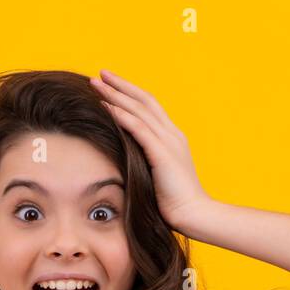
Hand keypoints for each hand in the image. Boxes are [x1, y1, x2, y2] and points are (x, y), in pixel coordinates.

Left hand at [89, 68, 212, 235]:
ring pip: (138, 110)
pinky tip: (105, 106)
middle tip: (99, 74)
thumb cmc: (175, 204)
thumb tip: (127, 161)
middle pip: (144, 101)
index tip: (110, 84)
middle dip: (120, 86)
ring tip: (95, 84)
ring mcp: (168, 142)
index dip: (130, 93)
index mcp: (173, 138)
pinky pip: (138, 128)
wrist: (195, 215)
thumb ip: (147, 164)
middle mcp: (172, 134)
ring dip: (115, 95)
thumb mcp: (158, 177)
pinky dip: (121, 115)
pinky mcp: (162, 154)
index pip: (150, 107)